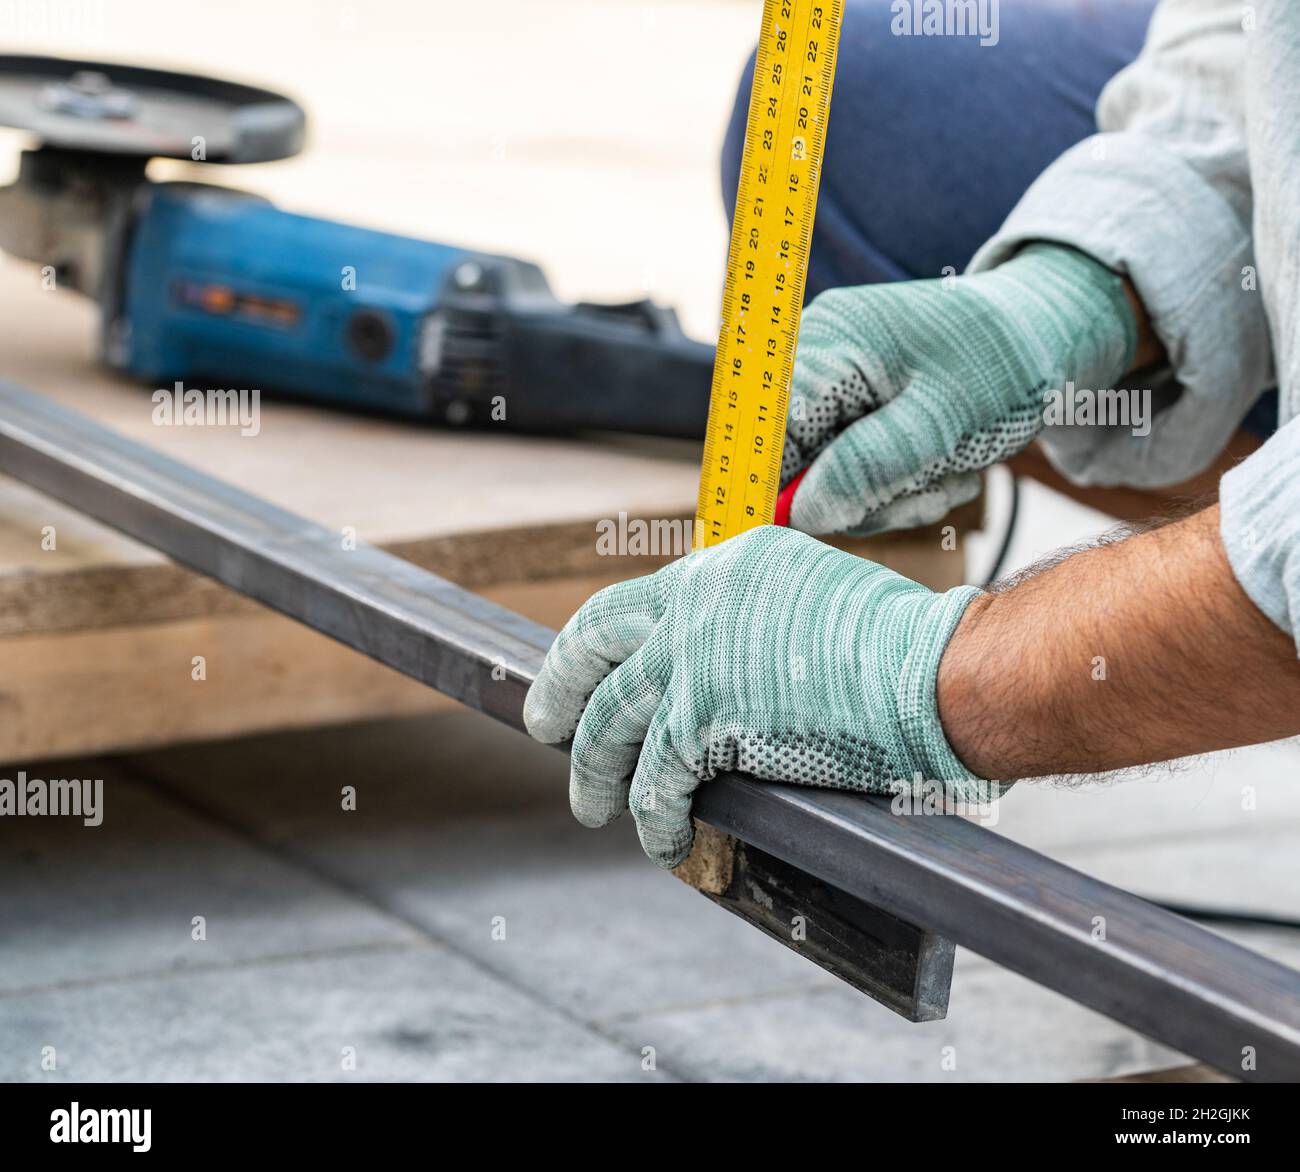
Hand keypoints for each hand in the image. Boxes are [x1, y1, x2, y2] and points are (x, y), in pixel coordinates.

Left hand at [523, 526, 1003, 867]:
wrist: (939, 675)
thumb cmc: (904, 650)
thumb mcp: (813, 603)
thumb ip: (757, 628)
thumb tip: (730, 675)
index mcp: (729, 567)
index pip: (638, 603)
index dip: (600, 644)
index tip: (585, 670)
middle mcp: (698, 601)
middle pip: (597, 647)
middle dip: (562, 691)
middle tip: (546, 725)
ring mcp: (695, 657)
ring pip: (613, 720)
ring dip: (596, 770)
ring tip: (591, 803)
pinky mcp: (704, 718)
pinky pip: (655, 781)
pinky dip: (653, 817)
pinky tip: (663, 839)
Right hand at [782, 244, 1135, 534]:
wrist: (1048, 333)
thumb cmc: (1005, 364)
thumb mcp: (943, 422)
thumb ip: (868, 466)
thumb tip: (799, 511)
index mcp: (829, 343)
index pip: (767, 432)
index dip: (782, 488)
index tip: (822, 524)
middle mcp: (817, 356)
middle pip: (793, 460)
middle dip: (857, 494)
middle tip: (926, 493)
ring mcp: (833, 382)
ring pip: (824, 475)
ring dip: (886, 495)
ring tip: (947, 476)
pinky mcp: (853, 408)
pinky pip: (850, 469)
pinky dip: (895, 484)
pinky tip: (941, 469)